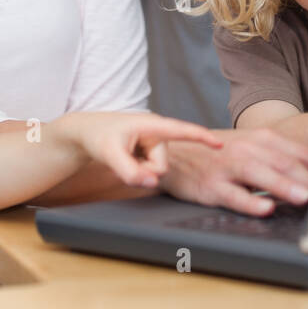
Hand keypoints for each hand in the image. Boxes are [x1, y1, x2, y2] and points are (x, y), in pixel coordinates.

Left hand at [56, 111, 222, 189]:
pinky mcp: (150, 152)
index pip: (183, 130)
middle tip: (123, 162)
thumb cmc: (98, 136)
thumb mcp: (110, 154)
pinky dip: (138, 171)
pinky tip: (126, 160)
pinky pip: (151, 172)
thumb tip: (152, 183)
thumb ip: (131, 171)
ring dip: (139, 171)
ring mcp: (154, 143)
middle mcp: (158, 133)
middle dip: (144, 171)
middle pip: (162, 165)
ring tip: (123, 158)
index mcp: (153, 125)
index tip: (221, 145)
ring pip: (156, 171)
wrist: (86, 133)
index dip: (202, 138)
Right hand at [158, 127, 307, 215]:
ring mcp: (229, 167)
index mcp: (262, 139)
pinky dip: (250, 203)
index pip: (300, 153)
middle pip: (284, 163)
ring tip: (305, 197)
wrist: (177, 154)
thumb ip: (281, 161)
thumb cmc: (221, 155)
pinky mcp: (212, 186)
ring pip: (261, 176)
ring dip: (284, 186)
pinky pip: (234, 196)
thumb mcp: (252, 149)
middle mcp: (248, 149)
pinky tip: (265, 209)